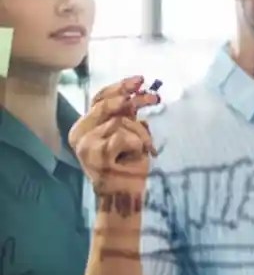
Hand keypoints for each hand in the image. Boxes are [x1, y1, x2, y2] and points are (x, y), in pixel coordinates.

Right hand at [69, 76, 159, 193]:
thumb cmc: (128, 165)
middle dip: (134, 99)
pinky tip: (136, 156)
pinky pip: (124, 136)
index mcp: (84, 127)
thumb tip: (136, 93)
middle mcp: (79, 134)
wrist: (124, 195)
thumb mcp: (128, 134)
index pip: (99, 98)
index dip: (120, 87)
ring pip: (121, 121)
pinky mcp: (95, 154)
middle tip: (154, 98)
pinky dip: (138, 144)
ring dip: (141, 134)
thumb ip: (126, 116)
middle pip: (107, 105)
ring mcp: (84, 144)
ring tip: (142, 150)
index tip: (141, 79)